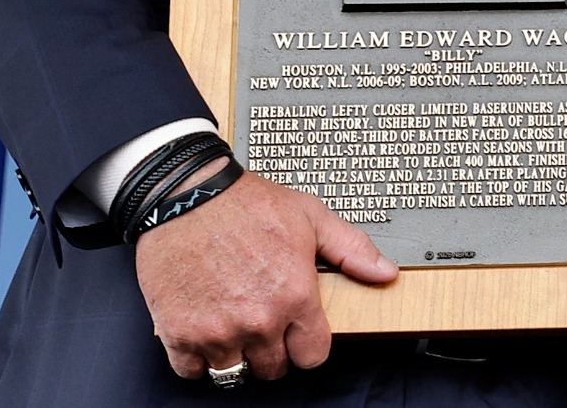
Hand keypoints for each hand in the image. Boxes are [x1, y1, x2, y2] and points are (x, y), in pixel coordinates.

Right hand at [136, 170, 397, 380]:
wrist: (185, 193)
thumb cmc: (245, 202)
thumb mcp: (309, 215)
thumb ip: (351, 248)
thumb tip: (385, 272)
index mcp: (295, 295)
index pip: (313, 355)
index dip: (306, 341)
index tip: (296, 327)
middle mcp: (260, 320)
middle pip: (274, 368)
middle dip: (271, 346)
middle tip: (261, 315)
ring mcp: (219, 331)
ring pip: (235, 373)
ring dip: (235, 353)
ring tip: (232, 319)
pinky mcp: (181, 334)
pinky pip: (194, 372)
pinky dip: (197, 356)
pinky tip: (204, 325)